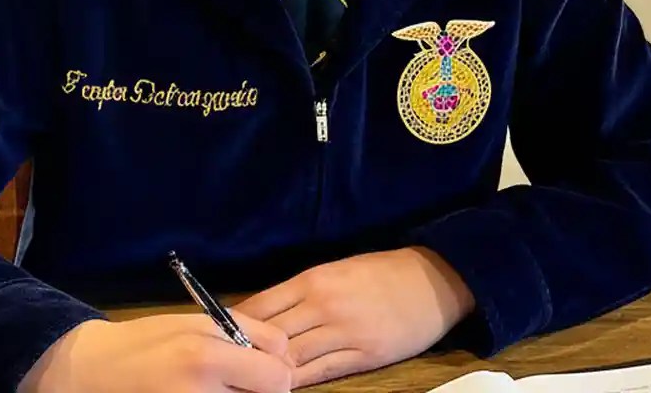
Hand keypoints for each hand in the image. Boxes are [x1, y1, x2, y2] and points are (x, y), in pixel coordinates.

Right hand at [18, 312, 293, 392]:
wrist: (92, 372)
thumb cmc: (147, 341)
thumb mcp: (196, 321)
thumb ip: (248, 331)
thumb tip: (286, 352)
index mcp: (208, 358)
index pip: (279, 378)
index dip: (276, 369)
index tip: (259, 362)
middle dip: (259, 386)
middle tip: (236, 376)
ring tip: (213, 384)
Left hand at [234, 247, 475, 387]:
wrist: (434, 279)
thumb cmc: (382, 272)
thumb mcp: (336, 270)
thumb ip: (300, 291)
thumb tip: (262, 312)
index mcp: (313, 279)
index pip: (259, 306)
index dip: (232, 325)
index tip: (216, 338)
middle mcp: (323, 304)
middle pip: (269, 335)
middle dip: (244, 352)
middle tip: (224, 367)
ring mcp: (344, 331)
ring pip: (291, 358)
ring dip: (268, 372)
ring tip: (249, 381)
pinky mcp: (364, 354)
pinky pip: (322, 372)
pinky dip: (298, 383)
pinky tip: (283, 387)